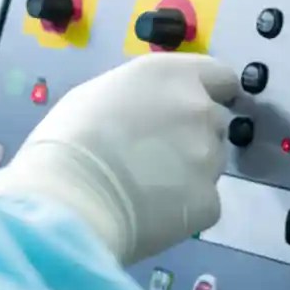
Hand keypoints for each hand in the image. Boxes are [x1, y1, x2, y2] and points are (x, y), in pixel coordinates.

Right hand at [0, 53, 238, 264]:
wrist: (69, 199)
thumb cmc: (68, 140)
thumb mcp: (99, 95)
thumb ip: (140, 98)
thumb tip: (147, 114)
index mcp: (173, 75)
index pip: (221, 77)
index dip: (211, 93)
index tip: (196, 108)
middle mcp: (200, 109)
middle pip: (215, 121)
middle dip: (195, 136)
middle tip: (157, 156)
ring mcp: (209, 156)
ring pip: (212, 163)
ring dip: (191, 172)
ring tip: (149, 189)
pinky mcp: (209, 200)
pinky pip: (204, 203)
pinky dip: (185, 209)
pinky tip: (152, 214)